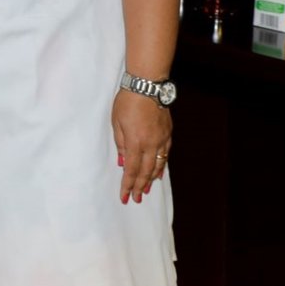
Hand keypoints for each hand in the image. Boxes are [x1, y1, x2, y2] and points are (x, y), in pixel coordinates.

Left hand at [113, 88, 170, 203]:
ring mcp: (162, 140)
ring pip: (157, 165)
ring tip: (145, 190)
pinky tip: (158, 173)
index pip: (131, 170)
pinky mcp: (168, 134)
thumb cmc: (127, 102)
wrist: (147, 86)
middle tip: (135, 199)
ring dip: (151, 179)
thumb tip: (122, 163)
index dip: (127, 185)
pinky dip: (161, 166)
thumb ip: (120, 144)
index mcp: (135, 142)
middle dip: (139, 186)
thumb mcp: (116, 123)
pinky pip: (165, 155)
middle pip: (146, 171)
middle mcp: (151, 144)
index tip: (124, 197)